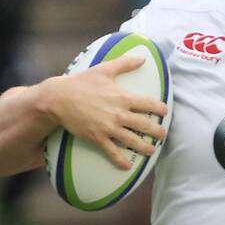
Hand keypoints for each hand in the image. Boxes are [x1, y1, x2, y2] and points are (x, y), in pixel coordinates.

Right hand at [44, 52, 167, 169]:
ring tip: (151, 151)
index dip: (159, 108)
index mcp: (122, 97)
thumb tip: (142, 57)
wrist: (59, 98)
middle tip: (162, 136)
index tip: (165, 112)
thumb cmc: (81, 82)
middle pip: (144, 125)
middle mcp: (118, 114)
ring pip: (132, 141)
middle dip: (156, 132)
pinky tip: (128, 167)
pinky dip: (121, 160)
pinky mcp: (98, 138)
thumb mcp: (104, 69)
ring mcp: (109, 127)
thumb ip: (124, 63)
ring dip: (144, 147)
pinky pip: (112, 152)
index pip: (148, 104)